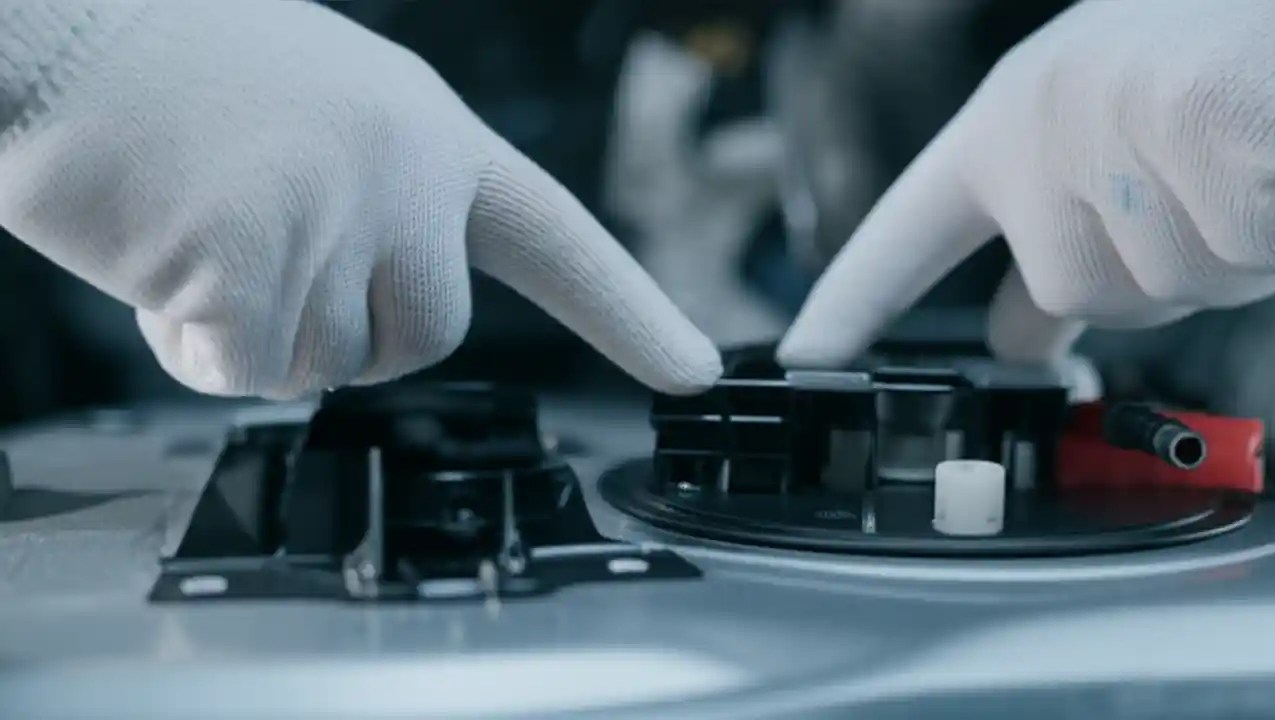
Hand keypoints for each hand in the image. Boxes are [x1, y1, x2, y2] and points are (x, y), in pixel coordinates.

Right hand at [0, 0, 720, 398]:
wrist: (57, 22)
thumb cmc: (177, 75)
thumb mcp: (329, 118)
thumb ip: (388, 208)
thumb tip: (379, 322)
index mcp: (432, 134)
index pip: (556, 238)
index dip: (627, 311)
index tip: (692, 370)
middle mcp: (408, 171)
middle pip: (426, 339)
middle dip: (345, 332)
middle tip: (264, 256)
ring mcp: (339, 212)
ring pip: (330, 367)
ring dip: (258, 334)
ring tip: (199, 230)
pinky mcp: (257, 260)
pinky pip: (245, 374)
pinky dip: (191, 345)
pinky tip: (159, 260)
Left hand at [779, 0, 1274, 368]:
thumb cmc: (1218, 55)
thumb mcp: (1101, 135)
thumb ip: (1051, 231)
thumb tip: (1014, 338)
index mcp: (1005, 123)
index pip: (903, 233)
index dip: (852, 304)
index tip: (806, 357)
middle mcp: (1036, 126)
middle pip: (1071, 295)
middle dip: (1149, 272)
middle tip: (1200, 188)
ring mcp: (1103, 124)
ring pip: (1160, 289)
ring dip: (1219, 254)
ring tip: (1242, 161)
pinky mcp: (1191, 119)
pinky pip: (1233, 251)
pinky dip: (1266, 232)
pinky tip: (1268, 165)